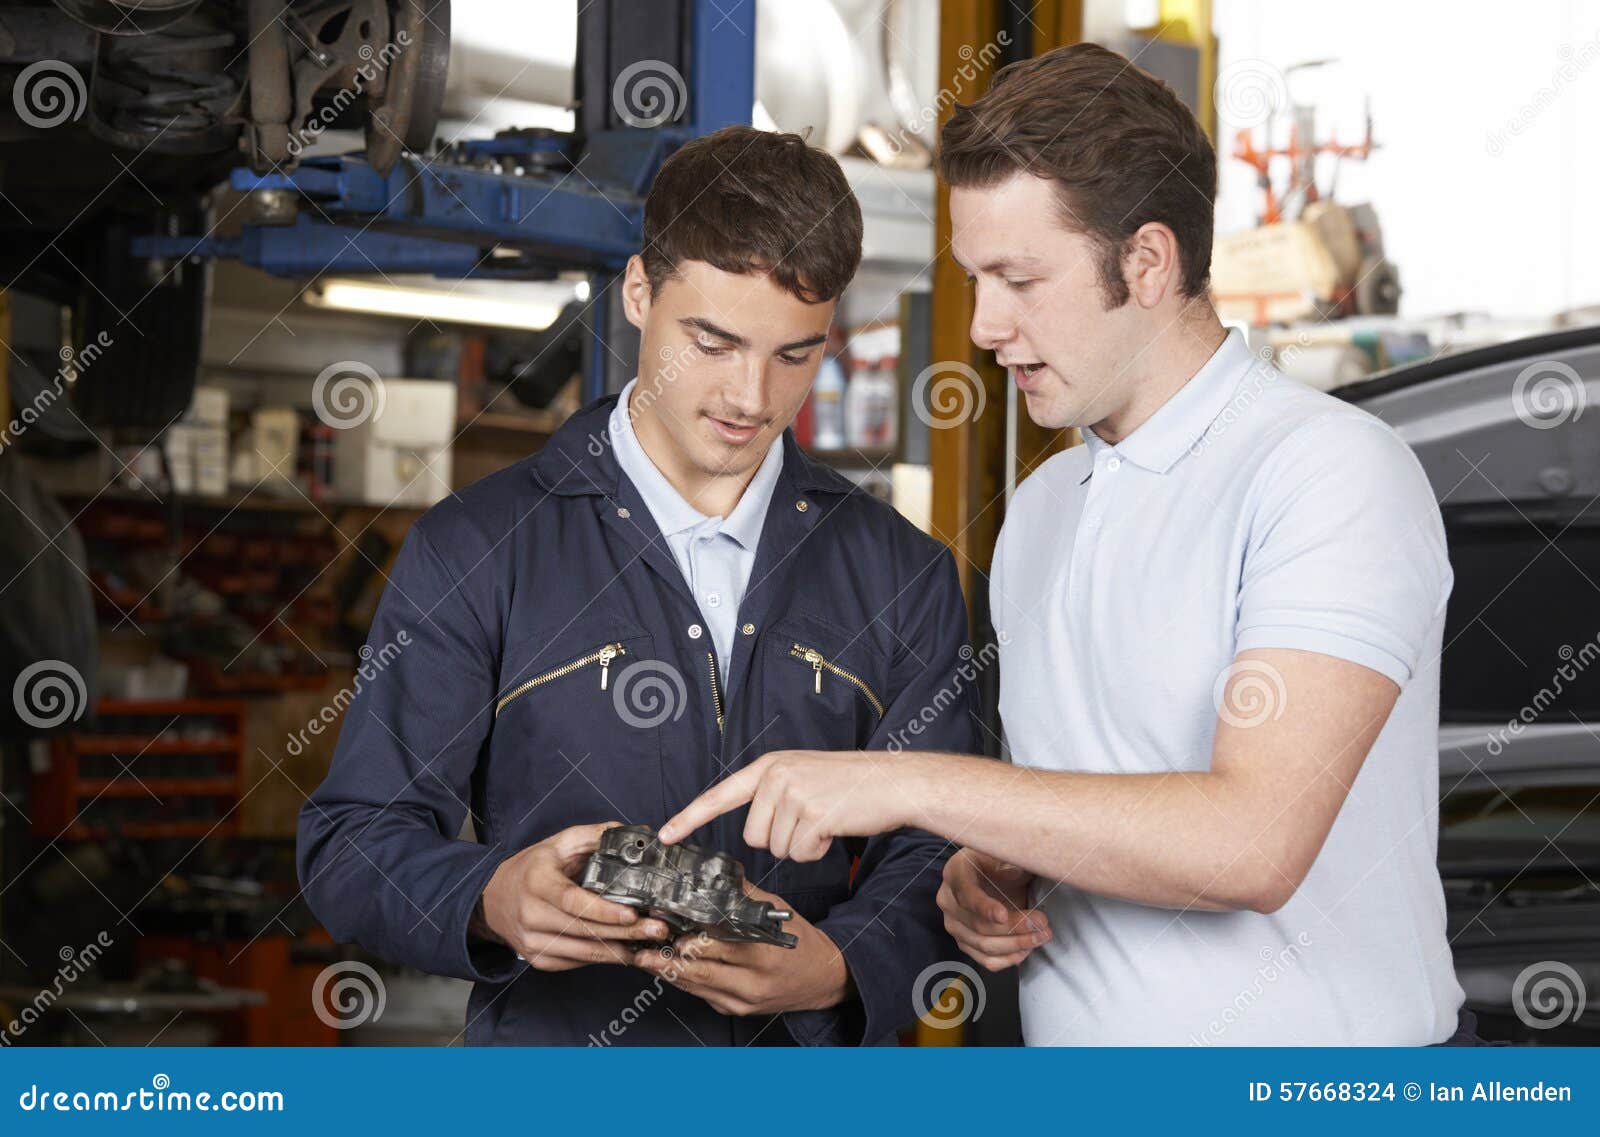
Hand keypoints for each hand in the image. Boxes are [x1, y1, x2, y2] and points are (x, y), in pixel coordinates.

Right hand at [478, 821, 669, 970]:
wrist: (493, 898)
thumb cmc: (531, 868)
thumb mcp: (557, 844)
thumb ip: (593, 837)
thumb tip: (633, 835)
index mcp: (537, 882)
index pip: (573, 901)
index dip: (605, 912)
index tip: (633, 914)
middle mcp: (531, 915)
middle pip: (584, 930)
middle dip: (626, 933)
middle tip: (657, 930)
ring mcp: (533, 942)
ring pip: (583, 952)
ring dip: (620, 951)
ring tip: (649, 944)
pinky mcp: (539, 959)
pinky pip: (577, 962)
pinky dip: (603, 958)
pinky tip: (626, 951)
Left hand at [632, 884, 851, 1016]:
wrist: (822, 980)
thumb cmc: (801, 943)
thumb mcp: (778, 912)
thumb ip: (745, 896)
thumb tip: (715, 875)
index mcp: (764, 954)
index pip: (718, 944)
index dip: (688, 932)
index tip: (664, 919)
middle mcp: (752, 982)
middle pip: (700, 969)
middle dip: (667, 956)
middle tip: (642, 942)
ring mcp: (742, 1001)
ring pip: (696, 985)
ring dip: (667, 970)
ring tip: (643, 956)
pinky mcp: (736, 1010)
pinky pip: (703, 994)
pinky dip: (683, 980)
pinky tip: (667, 968)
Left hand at [658, 750, 910, 860]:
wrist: (892, 781)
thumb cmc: (849, 784)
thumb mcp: (802, 775)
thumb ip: (772, 795)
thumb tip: (753, 831)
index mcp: (769, 766)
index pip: (719, 796)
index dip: (689, 818)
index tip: (665, 835)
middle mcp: (775, 776)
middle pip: (753, 836)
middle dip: (780, 839)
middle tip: (810, 819)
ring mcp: (793, 793)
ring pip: (777, 848)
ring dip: (802, 845)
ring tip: (826, 819)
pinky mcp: (813, 813)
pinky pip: (801, 853)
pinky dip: (818, 850)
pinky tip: (834, 828)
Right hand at [937, 847, 1051, 970]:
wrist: (993, 875)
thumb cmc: (1000, 861)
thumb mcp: (1005, 853)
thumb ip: (1010, 861)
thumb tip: (1020, 869)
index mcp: (955, 872)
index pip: (966, 894)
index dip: (983, 907)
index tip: (1003, 915)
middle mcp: (948, 900)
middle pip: (978, 925)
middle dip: (1015, 928)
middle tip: (1042, 923)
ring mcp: (954, 924)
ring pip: (984, 945)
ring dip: (1016, 945)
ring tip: (1042, 935)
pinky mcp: (965, 943)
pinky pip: (986, 960)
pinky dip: (1008, 959)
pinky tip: (1026, 949)